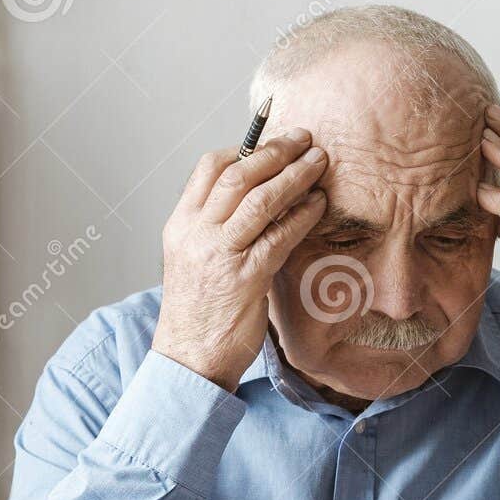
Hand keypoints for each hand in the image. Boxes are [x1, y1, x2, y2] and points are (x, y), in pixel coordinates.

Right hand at [153, 129, 328, 389]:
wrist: (189, 359)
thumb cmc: (197, 312)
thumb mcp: (194, 260)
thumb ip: (215, 228)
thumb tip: (254, 197)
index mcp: (180, 225)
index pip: (208, 168)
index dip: (245, 149)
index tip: (272, 144)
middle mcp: (196, 234)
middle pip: (239, 174)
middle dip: (277, 151)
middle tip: (305, 140)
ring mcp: (219, 255)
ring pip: (261, 199)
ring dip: (295, 175)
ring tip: (319, 162)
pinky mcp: (245, 279)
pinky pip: (279, 235)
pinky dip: (302, 215)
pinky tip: (319, 205)